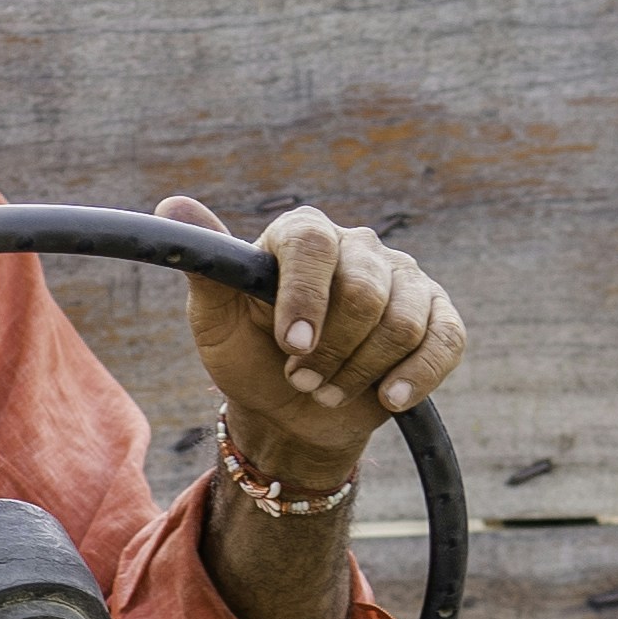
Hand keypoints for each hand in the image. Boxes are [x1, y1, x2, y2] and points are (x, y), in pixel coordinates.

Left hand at [159, 196, 464, 485]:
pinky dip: (416, 377)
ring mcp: (405, 280)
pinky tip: (386, 399)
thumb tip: (172, 206)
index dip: (306, 298)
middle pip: (365, 291)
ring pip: (403, 323)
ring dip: (360, 372)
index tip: (290, 346)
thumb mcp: (215, 321)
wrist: (291, 412)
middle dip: (331, 351)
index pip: (315, 244)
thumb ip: (206, 265)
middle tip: (300, 379)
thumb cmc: (249, 357)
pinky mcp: (438, 317)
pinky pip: (445, 341)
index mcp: (302, 234)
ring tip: (326, 390)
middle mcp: (359, 247)